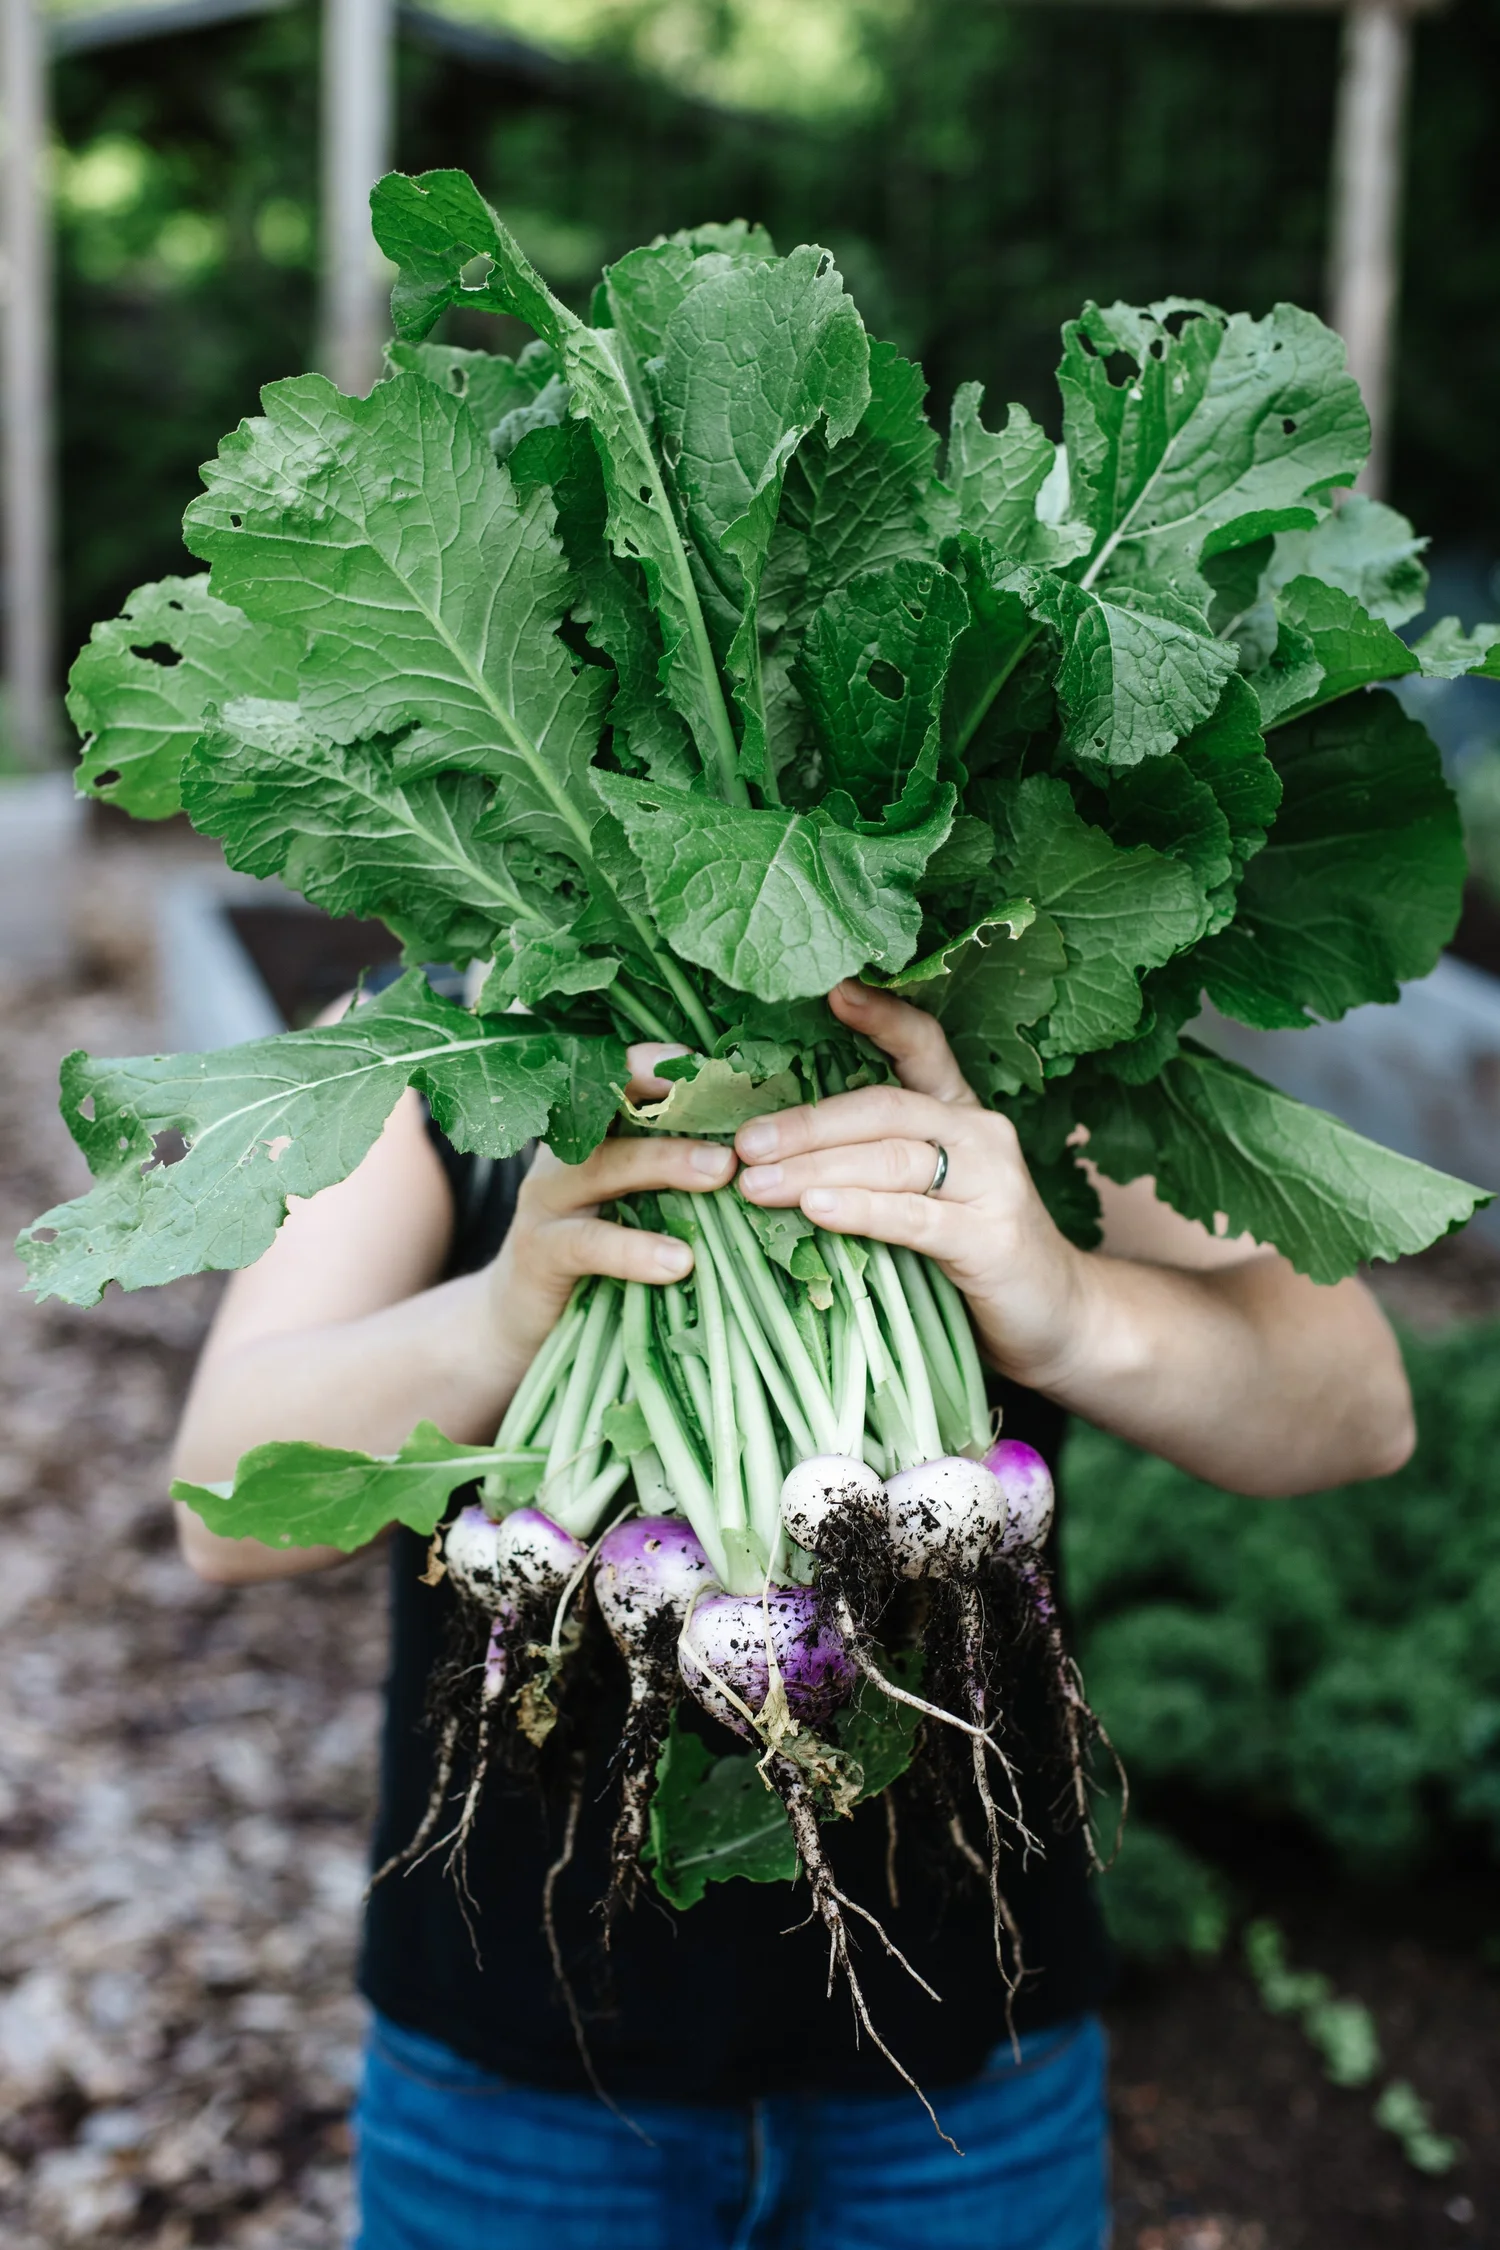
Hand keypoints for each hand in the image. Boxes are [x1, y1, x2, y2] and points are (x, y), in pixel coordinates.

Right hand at [485, 1043, 736, 1368]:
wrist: (522, 1321)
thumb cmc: (604, 1254)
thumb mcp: (640, 1206)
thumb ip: (683, 1174)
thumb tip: (766, 1152)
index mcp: (595, 1132)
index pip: (622, 1078)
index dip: (659, 1064)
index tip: (712, 1060)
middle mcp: (566, 1152)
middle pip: (616, 1110)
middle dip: (678, 1108)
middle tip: (739, 1119)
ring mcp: (547, 1199)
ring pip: (603, 1166)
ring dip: (664, 1163)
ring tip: (720, 1174)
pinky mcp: (540, 1252)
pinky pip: (589, 1242)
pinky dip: (635, 1250)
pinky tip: (679, 1262)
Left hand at [734, 982, 1085, 1388]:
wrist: (1058, 1318)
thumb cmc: (970, 1253)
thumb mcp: (923, 1194)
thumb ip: (868, 1165)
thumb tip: (766, 1156)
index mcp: (958, 1112)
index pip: (922, 1045)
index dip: (880, 1016)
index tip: (831, 990)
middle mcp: (980, 1134)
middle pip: (883, 1108)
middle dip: (806, 1123)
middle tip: (744, 1142)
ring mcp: (993, 1182)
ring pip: (892, 1158)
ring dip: (815, 1168)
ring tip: (755, 1183)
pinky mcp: (992, 1238)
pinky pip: (915, 1217)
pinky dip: (860, 1210)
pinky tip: (816, 1209)